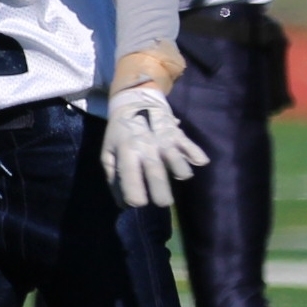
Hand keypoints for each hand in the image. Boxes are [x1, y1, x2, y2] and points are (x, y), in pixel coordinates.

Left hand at [101, 85, 208, 206]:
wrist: (135, 101)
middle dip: (162, 192)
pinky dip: (196, 156)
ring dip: (181, 171)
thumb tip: (123, 205)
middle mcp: (146, 147)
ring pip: (177, 160)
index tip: (139, 204)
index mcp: (126, 152)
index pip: (130, 176)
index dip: (134, 194)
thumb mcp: (108, 153)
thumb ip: (113, 178)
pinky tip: (197, 161)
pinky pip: (191, 147)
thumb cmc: (120, 133)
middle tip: (163, 203)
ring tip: (180, 176)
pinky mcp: (178, 134)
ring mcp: (164, 140)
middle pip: (156, 173)